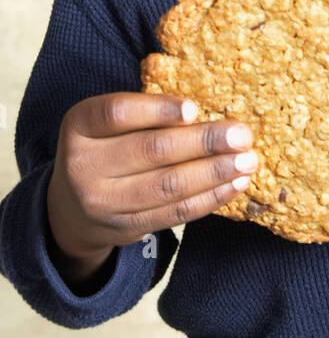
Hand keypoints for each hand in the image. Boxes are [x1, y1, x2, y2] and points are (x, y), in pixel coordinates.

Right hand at [46, 93, 258, 260]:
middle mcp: (84, 164)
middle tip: (242, 135)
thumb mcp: (107, 124)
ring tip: (247, 161)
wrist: (71, 208)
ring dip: (215, 172)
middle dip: (204, 142)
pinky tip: (235, 184)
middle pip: (151, 150)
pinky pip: (176, 213)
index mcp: (79, 125)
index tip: (194, 109)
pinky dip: (210, 198)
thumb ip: (145, 115)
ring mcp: (103, 202)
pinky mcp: (125, 228)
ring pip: (169, 185)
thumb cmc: (104, 149)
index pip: (117, 113)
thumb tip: (209, 114)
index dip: (157, 110)